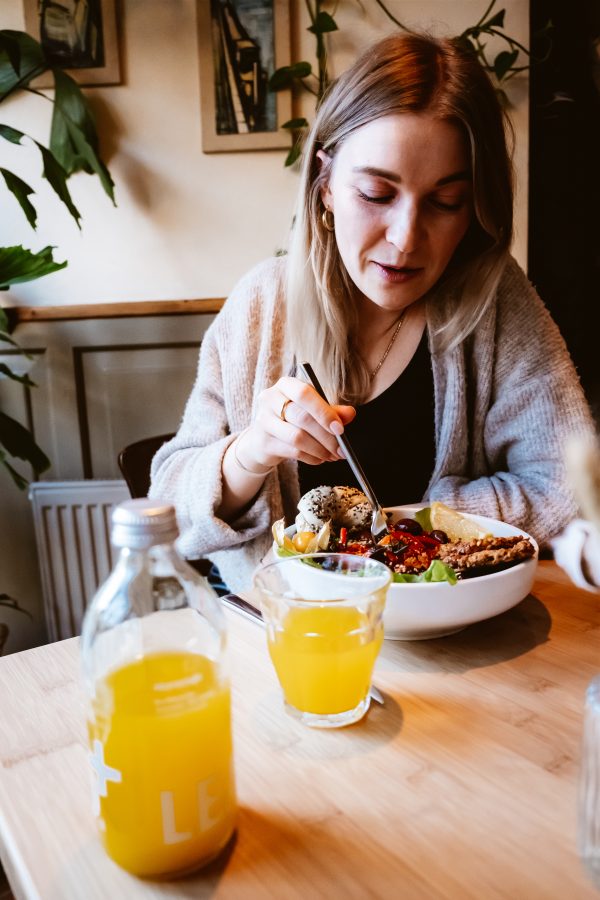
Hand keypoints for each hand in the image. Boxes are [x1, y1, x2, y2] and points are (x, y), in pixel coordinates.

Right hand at [237, 376, 355, 469]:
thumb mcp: (312, 411)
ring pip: (297, 437)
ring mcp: (264, 421)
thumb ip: (331, 411)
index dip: (324, 412)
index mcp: (286, 385)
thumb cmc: (291, 420)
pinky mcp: (263, 442)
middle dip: (326, 436)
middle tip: (342, 448)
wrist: (262, 439)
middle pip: (302, 417)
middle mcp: (270, 399)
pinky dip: (311, 457)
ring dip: (320, 449)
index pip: (305, 393)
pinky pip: (293, 451)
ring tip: (332, 455)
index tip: (340, 429)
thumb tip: (350, 413)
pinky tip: (319, 459)